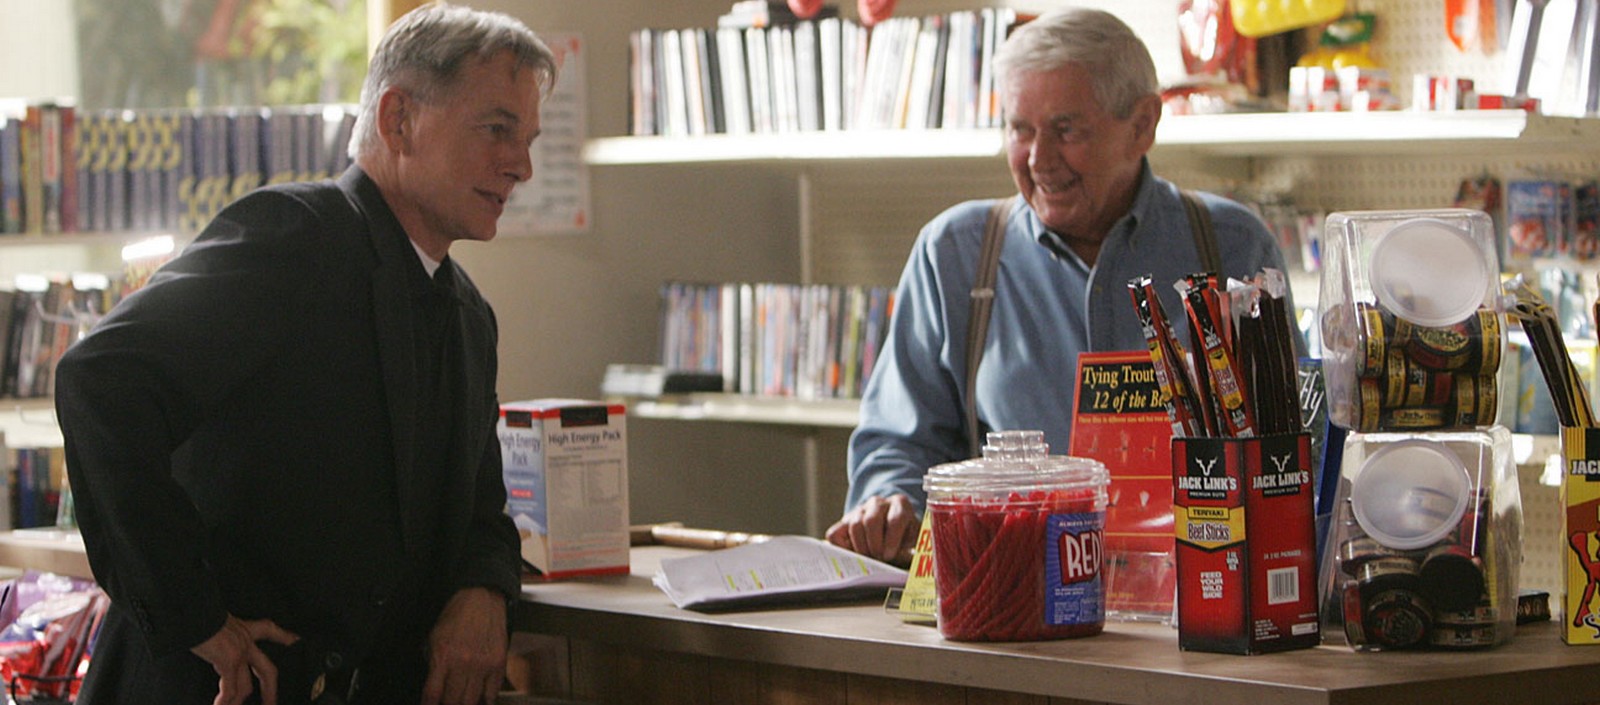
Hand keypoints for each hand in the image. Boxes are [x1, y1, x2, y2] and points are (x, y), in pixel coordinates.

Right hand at [189, 615, 299, 704]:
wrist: (195, 611)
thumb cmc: (200, 614)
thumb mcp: (217, 620)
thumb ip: (221, 633)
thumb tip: (210, 641)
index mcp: (245, 629)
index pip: (270, 631)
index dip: (285, 638)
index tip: (296, 642)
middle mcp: (247, 641)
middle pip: (267, 670)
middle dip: (270, 690)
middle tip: (272, 703)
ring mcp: (240, 653)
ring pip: (246, 686)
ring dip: (238, 702)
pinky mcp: (229, 661)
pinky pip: (229, 689)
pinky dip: (224, 701)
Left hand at [423, 587, 508, 704]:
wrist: (481, 598)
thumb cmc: (456, 616)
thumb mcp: (434, 638)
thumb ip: (432, 664)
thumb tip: (432, 688)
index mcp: (443, 656)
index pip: (432, 694)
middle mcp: (464, 663)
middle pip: (453, 702)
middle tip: (446, 702)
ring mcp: (483, 665)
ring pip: (472, 701)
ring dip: (464, 704)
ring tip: (460, 701)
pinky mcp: (499, 663)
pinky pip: (492, 693)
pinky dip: (485, 700)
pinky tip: (479, 699)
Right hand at [826, 494, 918, 565]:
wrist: (890, 535)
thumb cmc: (903, 540)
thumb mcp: (912, 543)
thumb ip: (911, 552)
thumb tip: (907, 568)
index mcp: (900, 504)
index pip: (896, 518)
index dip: (892, 539)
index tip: (889, 555)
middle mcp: (878, 503)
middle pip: (871, 520)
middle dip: (874, 544)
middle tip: (877, 558)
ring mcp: (859, 510)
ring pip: (854, 526)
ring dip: (861, 548)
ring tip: (868, 559)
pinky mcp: (843, 522)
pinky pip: (835, 534)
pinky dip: (842, 548)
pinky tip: (854, 555)